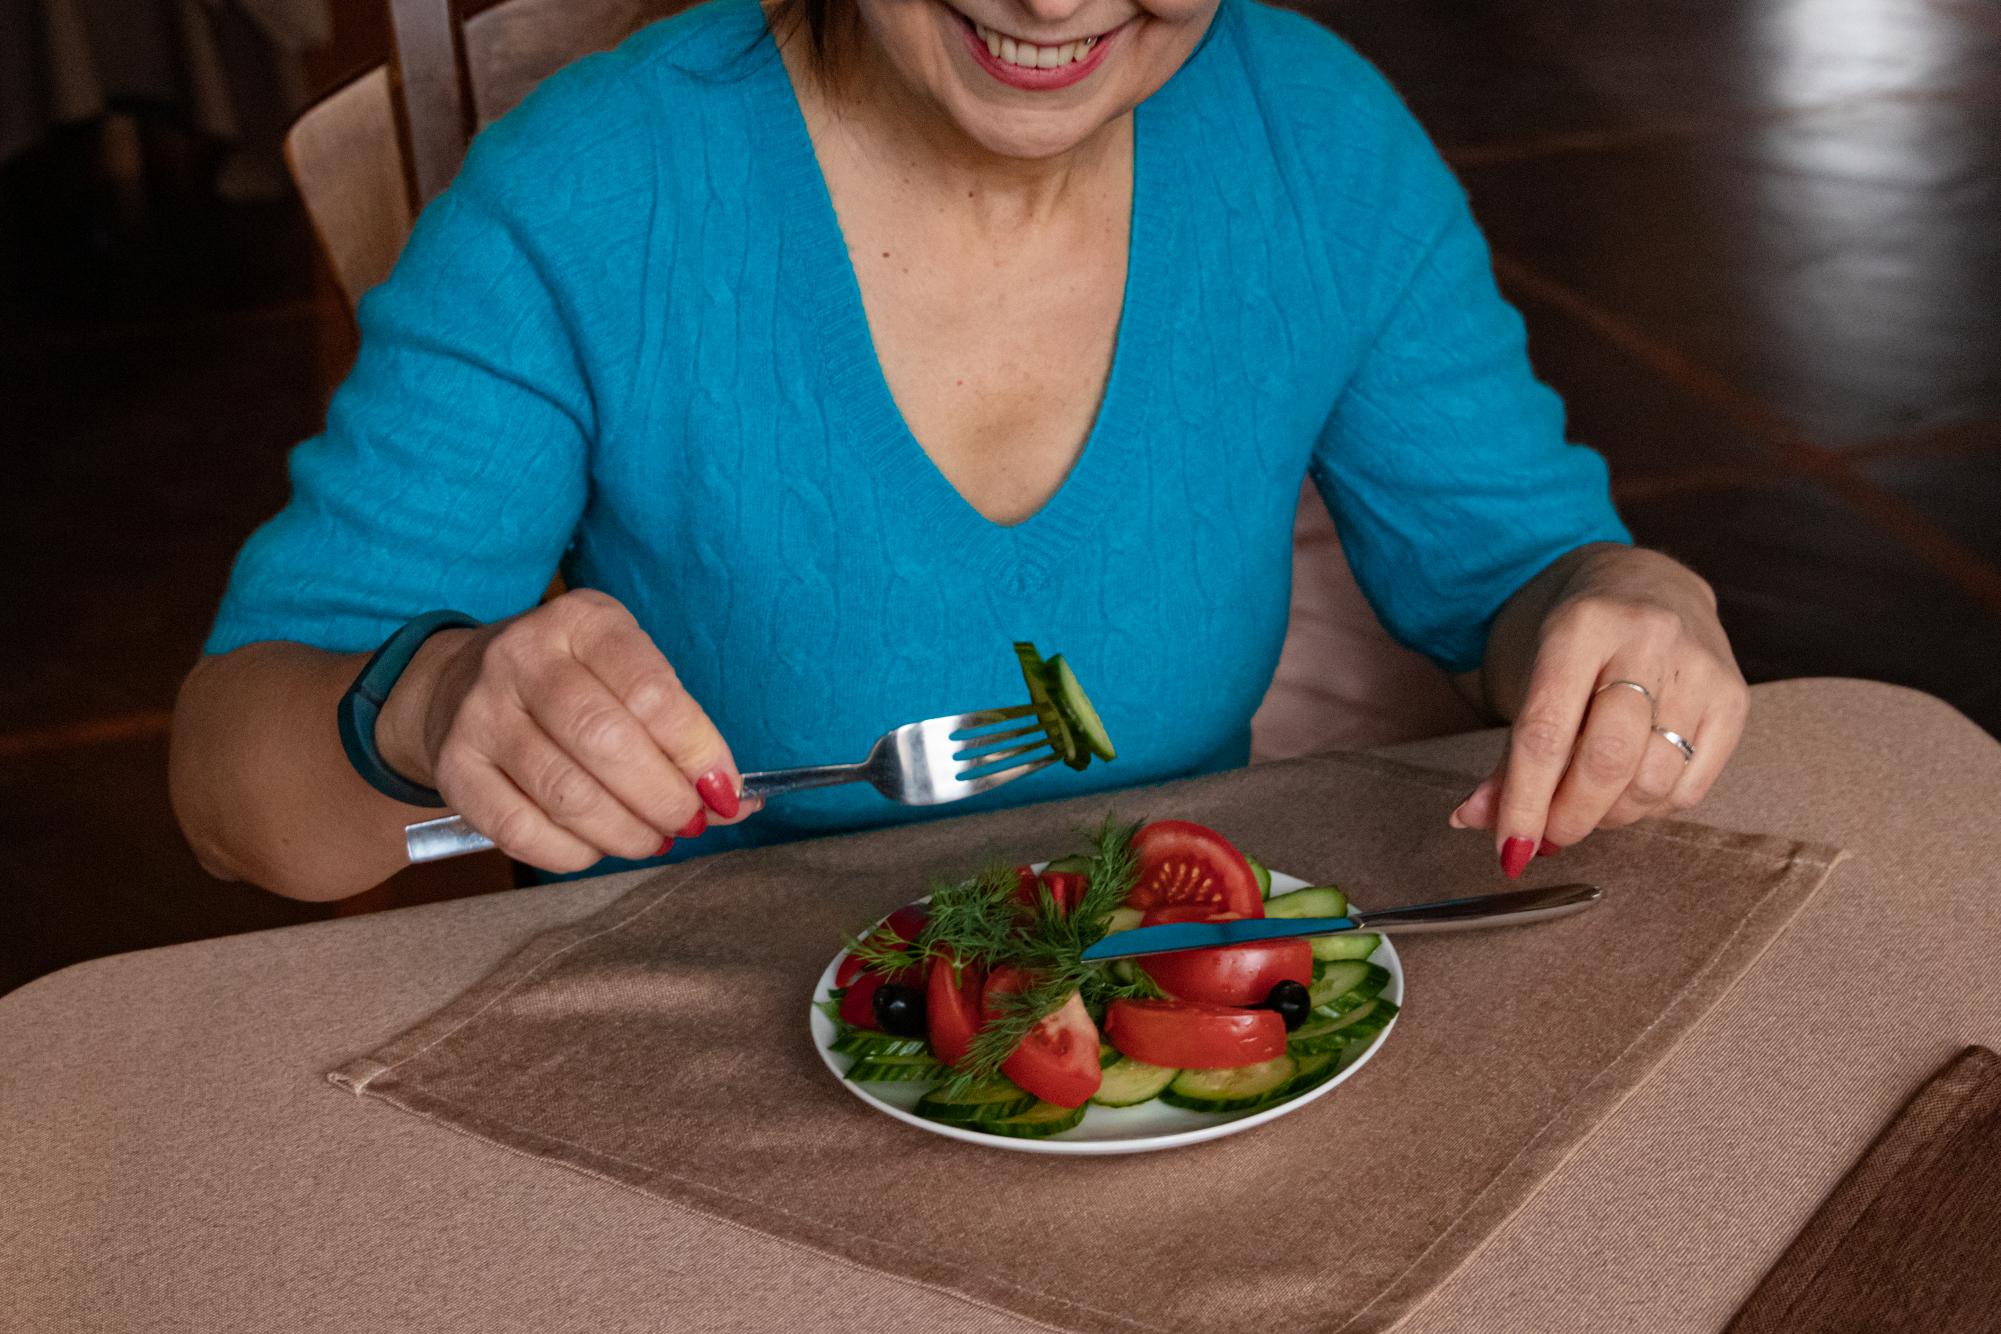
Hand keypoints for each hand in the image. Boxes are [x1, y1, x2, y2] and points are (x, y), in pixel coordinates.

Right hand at [378, 589, 757, 872]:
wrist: (457, 682)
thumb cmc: (571, 681)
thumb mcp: (625, 672)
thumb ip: (679, 729)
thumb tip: (738, 801)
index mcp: (582, 622)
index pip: (651, 692)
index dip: (697, 751)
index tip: (725, 789)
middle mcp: (522, 658)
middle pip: (606, 744)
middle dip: (664, 798)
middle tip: (689, 821)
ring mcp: (479, 713)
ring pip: (566, 794)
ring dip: (626, 832)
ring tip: (651, 837)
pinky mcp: (454, 769)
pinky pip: (520, 830)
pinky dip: (572, 852)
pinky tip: (595, 846)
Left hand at [1450, 548, 1748, 875]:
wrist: (1643, 584)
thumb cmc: (1573, 639)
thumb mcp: (1526, 675)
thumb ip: (1504, 755)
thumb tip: (1473, 821)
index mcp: (1582, 626)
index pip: (1547, 731)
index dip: (1525, 801)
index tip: (1509, 848)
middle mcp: (1648, 638)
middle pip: (1607, 760)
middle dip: (1570, 816)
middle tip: (1549, 835)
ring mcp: (1699, 667)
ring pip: (1651, 781)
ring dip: (1610, 816)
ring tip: (1586, 804)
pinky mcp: (1734, 698)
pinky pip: (1690, 788)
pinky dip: (1649, 808)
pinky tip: (1628, 790)